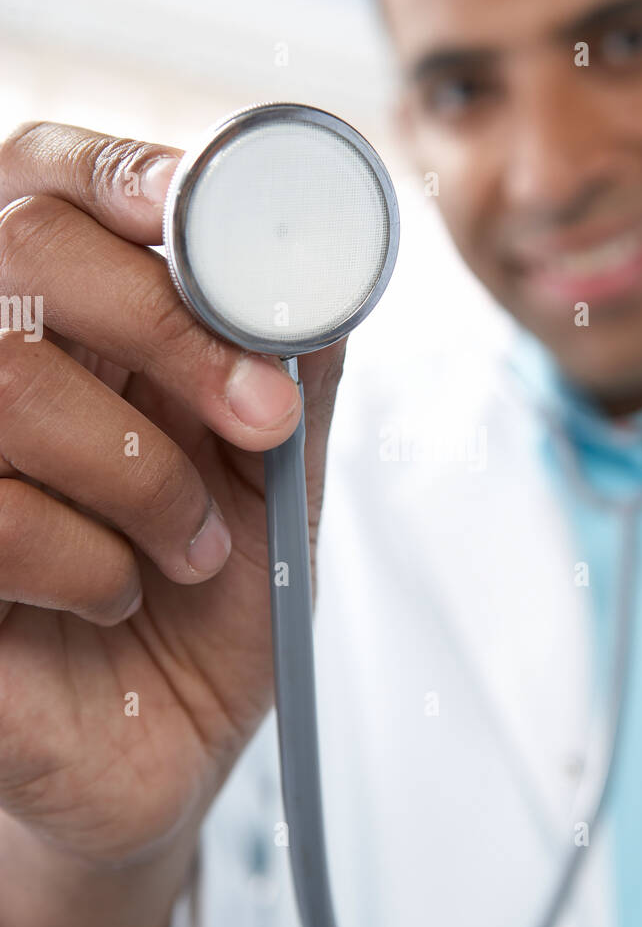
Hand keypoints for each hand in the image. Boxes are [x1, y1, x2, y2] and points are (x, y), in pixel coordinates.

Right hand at [0, 120, 345, 868]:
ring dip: (142, 473)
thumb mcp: (276, 478)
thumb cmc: (213, 602)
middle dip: (166, 327)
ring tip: (194, 547)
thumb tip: (324, 266)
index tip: (205, 218)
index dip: (122, 175)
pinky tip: (116, 596)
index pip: (44, 176)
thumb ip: (290, 369)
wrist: (162, 750)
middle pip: (20, 245)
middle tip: (258, 419)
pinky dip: (90, 562)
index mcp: (65, 318)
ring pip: (4, 382)